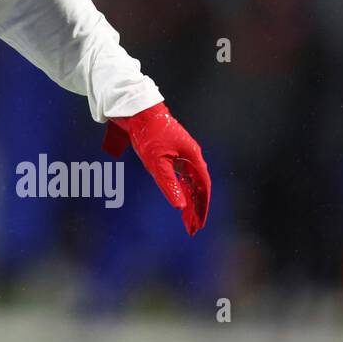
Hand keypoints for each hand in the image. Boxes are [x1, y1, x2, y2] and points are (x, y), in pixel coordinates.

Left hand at [102, 102, 210, 235]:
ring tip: (187, 220)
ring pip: (191, 183)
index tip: (199, 225)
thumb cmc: (149, 134)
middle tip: (193, 229)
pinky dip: (182, 189)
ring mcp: (184, 155)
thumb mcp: (156, 162)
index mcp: (193, 158)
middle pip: (199, 188)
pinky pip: (183, 176)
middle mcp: (192, 158)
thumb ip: (169, 184)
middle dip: (196, 209)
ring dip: (189, 201)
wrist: (139, 112)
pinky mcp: (174, 153)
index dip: (202, 208)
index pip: (203, 189)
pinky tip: (181, 200)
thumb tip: (180, 207)